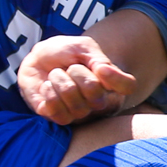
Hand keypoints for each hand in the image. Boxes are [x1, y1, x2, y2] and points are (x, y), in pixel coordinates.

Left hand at [17, 35, 139, 123]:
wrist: (38, 59)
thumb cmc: (64, 53)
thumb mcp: (83, 47)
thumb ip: (98, 59)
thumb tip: (104, 71)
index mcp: (110, 83)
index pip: (128, 86)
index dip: (115, 78)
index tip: (100, 67)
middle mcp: (98, 102)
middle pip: (95, 92)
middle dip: (77, 73)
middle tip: (70, 67)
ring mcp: (79, 113)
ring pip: (75, 103)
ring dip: (59, 81)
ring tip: (56, 76)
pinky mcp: (59, 118)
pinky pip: (58, 112)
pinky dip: (49, 93)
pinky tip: (48, 87)